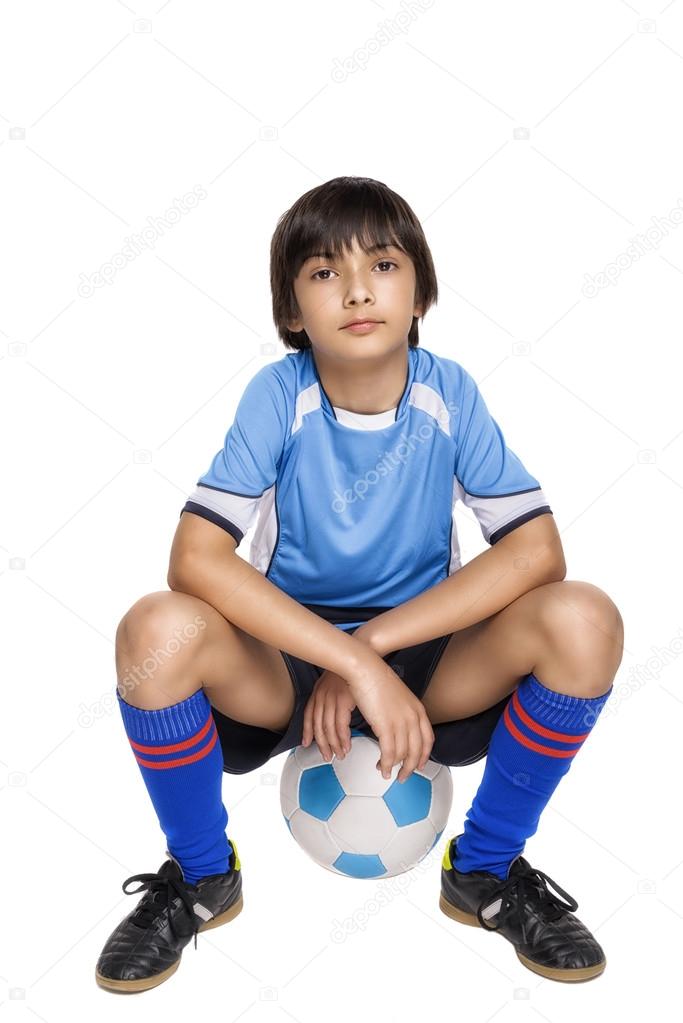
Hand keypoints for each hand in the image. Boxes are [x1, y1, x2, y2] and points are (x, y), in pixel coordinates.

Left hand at [301, 669, 356, 761]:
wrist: (364, 656)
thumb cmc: (354, 668)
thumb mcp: (337, 682)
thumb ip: (332, 696)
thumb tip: (334, 709)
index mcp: (319, 691)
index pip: (309, 715)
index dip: (307, 731)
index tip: (306, 743)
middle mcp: (322, 695)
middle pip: (318, 726)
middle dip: (322, 744)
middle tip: (326, 756)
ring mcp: (332, 699)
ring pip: (328, 729)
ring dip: (334, 745)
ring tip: (339, 754)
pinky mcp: (343, 702)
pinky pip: (340, 726)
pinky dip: (343, 739)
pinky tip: (346, 745)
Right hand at [346, 654, 434, 783]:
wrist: (366, 670)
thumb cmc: (376, 679)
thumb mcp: (397, 696)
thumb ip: (402, 711)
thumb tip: (398, 724)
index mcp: (418, 710)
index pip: (428, 739)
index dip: (424, 755)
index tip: (420, 764)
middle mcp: (413, 718)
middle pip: (417, 751)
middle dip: (411, 767)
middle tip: (403, 777)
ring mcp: (401, 723)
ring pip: (403, 754)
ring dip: (395, 767)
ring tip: (387, 773)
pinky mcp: (386, 727)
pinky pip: (389, 753)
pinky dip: (386, 764)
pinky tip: (382, 767)